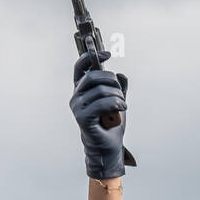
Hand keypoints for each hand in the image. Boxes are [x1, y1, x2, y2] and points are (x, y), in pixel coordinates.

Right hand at [69, 47, 127, 179]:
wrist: (108, 145)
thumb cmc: (111, 123)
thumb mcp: (117, 100)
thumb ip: (119, 87)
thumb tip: (121, 74)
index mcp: (82, 89)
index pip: (80, 67)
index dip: (92, 56)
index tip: (108, 54)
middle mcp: (77, 96)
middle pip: (94, 76)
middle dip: (112, 80)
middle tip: (121, 91)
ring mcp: (78, 107)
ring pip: (101, 90)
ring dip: (118, 96)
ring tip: (123, 104)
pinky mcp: (83, 117)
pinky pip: (102, 103)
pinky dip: (116, 103)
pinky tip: (122, 108)